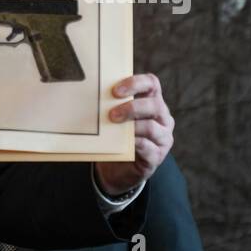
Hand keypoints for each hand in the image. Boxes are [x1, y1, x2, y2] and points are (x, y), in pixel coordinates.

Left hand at [94, 73, 173, 194]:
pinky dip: (134, 144)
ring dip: (131, 126)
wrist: (117, 168)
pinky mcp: (156, 156)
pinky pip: (148, 147)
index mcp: (152, 103)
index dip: (136, 83)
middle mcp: (162, 119)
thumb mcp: (115, 119)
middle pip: (154, 105)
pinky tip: (123, 142)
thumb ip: (110, 106)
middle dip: (132, 107)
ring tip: (114, 127)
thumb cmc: (116, 137)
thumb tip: (87, 95)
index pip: (152, 84)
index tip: (115, 90)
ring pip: (152, 127)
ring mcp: (162, 138)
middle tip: (111, 114)